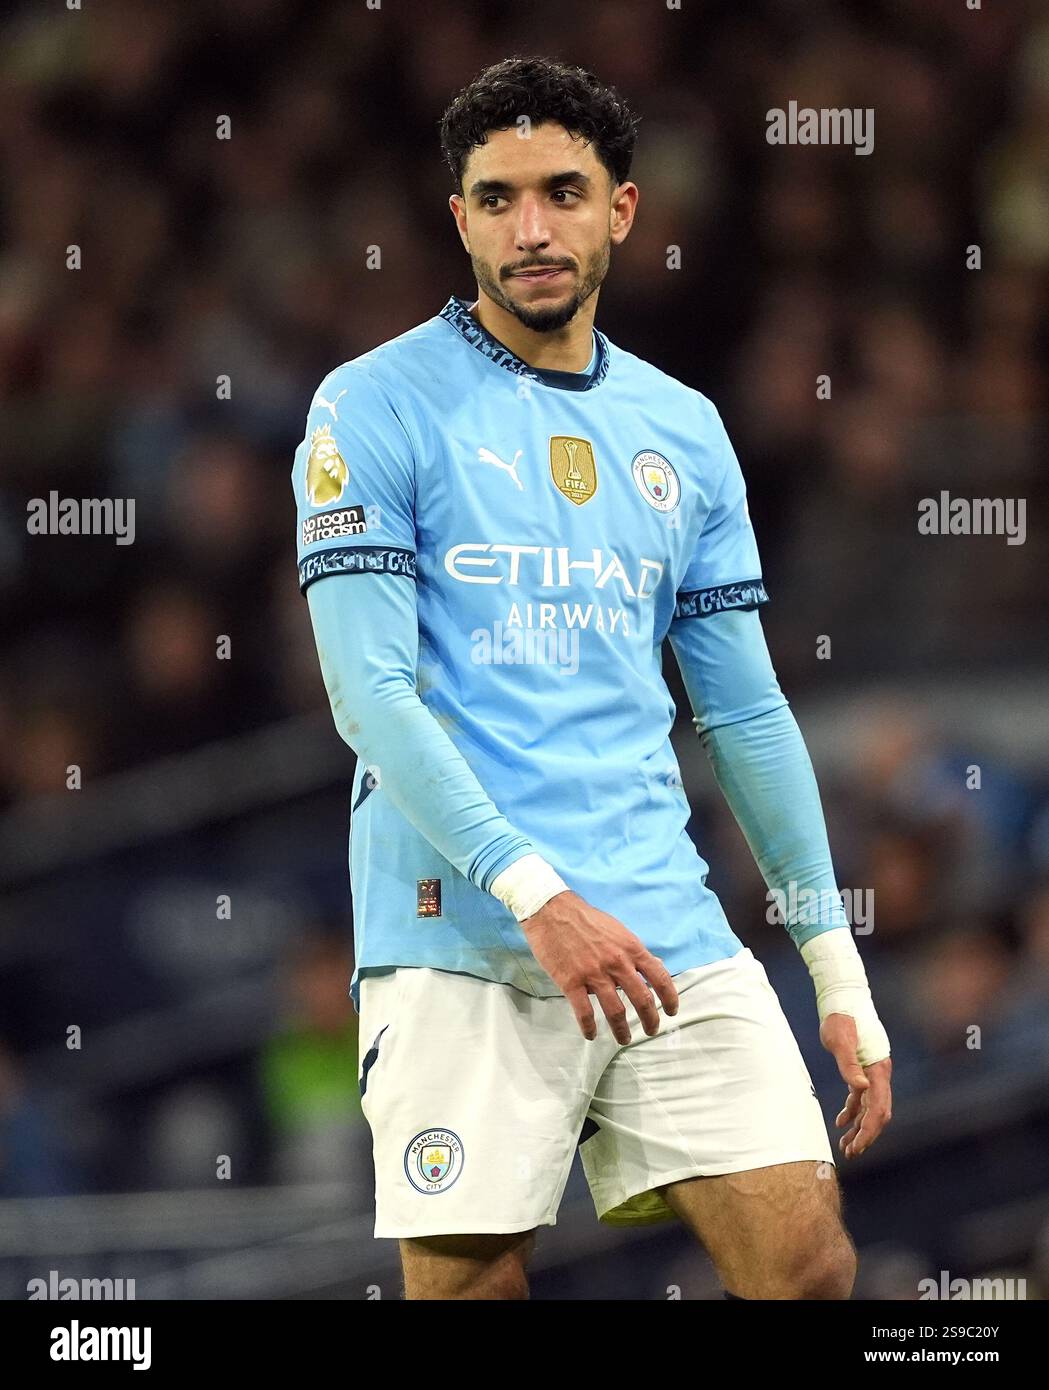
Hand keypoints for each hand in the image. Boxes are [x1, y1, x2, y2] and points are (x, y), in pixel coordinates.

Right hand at [522, 890, 678, 1043]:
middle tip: (651, 1030)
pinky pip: (584, 1012)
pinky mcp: (571, 982)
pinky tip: (591, 1034)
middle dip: (650, 1020)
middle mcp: (617, 963)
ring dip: (622, 1030)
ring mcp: (593, 973)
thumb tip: (656, 965)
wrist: (552, 911)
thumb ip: (635, 951)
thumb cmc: (587, 919)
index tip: (671, 1011)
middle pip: (642, 999)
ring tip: (624, 1038)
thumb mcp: (618, 930)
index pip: (660, 977)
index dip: (670, 998)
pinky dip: (589, 1028)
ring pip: (615, 1011)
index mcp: (631, 948)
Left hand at [820, 1012, 891, 1158]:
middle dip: (866, 1135)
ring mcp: (872, 1072)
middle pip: (878, 1113)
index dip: (869, 1131)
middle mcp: (879, 1073)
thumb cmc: (840, 1017)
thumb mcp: (840, 1040)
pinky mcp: (863, 1068)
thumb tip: (861, 1088)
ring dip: (859, 1127)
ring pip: (870, 1108)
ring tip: (845, 1146)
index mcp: (878, 1069)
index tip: (857, 1147)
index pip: (878, 1108)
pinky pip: (861, 1097)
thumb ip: (849, 1064)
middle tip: (850, 1152)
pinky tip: (841, 1123)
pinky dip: (853, 1111)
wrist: (842, 997)